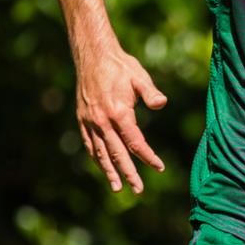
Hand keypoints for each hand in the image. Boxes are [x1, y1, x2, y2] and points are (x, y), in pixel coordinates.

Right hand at [75, 45, 165, 192]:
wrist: (92, 55)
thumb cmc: (120, 65)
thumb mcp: (139, 76)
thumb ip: (150, 92)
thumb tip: (162, 104)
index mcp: (118, 112)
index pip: (135, 143)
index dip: (148, 157)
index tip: (159, 167)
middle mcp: (102, 121)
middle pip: (117, 154)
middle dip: (128, 173)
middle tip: (138, 189)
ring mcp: (90, 122)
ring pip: (100, 153)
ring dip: (109, 171)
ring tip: (117, 187)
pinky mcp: (82, 119)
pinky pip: (89, 144)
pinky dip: (97, 157)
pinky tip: (103, 167)